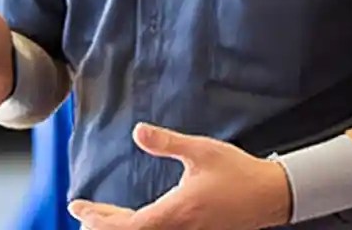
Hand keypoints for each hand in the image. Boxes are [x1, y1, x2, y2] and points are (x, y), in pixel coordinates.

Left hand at [68, 123, 291, 229]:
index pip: (126, 227)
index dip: (98, 220)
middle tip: (83, 215)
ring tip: (100, 220)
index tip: (78, 207)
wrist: (272, 196)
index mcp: (176, 213)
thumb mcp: (201, 151)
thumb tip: (137, 132)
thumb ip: (167, 143)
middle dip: (103, 228)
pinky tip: (135, 221)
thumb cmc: (238, 173)